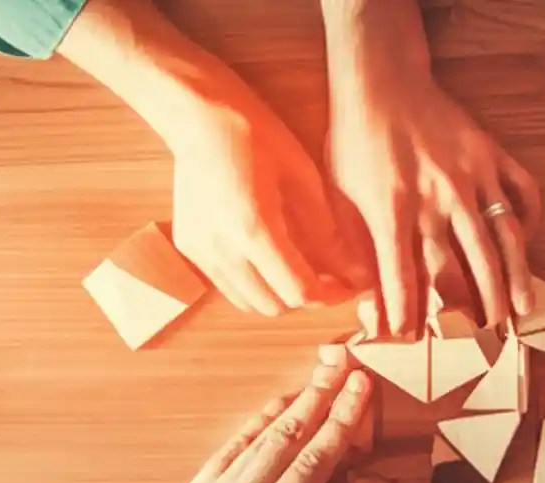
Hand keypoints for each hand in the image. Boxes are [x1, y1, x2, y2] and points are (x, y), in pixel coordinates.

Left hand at [107, 346, 399, 482]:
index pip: (314, 462)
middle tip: (343, 361)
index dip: (342, 420)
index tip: (362, 388)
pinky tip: (270, 412)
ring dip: (288, 404)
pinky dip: (251, 427)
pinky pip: (224, 452)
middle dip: (319, 395)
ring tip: (314, 376)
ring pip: (254, 437)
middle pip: (286, 436)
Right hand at [167, 91, 367, 315]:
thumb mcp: (303, 180)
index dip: (332, 296)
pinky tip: (268, 257)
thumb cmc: (257, 137)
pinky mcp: (188, 248)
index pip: (299, 292)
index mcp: (254, 231)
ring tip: (301, 269)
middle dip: (307, 298)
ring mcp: (200, 252)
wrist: (198, 114)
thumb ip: (328, 234)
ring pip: (249, 303)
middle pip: (275, 306)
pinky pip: (227, 286)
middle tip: (330, 277)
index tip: (350, 285)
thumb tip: (356, 273)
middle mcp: (221, 251)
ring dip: (278, 296)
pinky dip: (252, 284)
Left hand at [328, 66, 539, 335]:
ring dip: (514, 277)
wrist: (380, 81)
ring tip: (521, 309)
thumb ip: (356, 247)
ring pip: (502, 236)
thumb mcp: (341, 194)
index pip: (403, 276)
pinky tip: (527, 241)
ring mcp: (470, 175)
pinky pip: (522, 189)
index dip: (406, 313)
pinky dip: (530, 216)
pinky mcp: (490, 154)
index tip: (412, 339)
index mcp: (392, 208)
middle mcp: (437, 196)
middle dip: (477, 306)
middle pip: (465, 264)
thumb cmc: (355, 140)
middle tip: (486, 335)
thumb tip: (364, 298)